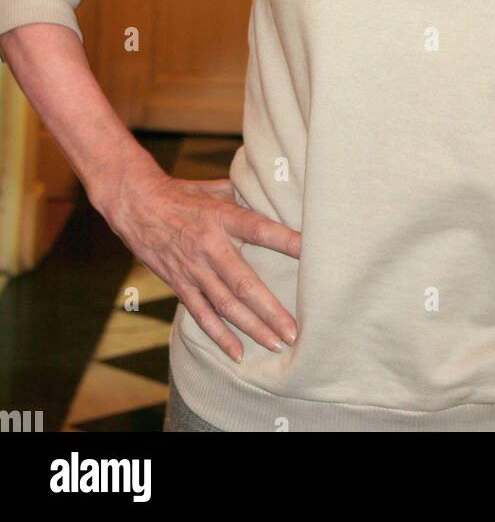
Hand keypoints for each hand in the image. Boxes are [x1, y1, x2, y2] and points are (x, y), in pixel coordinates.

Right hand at [101, 164, 299, 362]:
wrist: (136, 205)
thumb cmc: (183, 194)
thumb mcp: (216, 188)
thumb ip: (246, 197)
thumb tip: (279, 196)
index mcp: (222, 218)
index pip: (260, 230)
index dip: (285, 241)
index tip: (310, 253)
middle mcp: (209, 246)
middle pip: (244, 283)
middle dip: (270, 310)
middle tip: (293, 330)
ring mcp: (193, 269)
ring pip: (226, 305)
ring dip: (252, 327)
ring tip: (276, 343)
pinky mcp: (180, 284)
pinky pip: (202, 314)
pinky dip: (219, 335)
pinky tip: (238, 353)